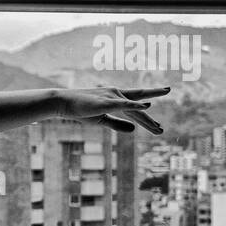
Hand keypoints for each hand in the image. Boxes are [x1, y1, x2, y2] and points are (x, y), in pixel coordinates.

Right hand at [52, 85, 169, 133]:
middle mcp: (117, 94)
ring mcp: (113, 96)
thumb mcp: (101, 120)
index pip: (135, 110)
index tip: (156, 127)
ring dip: (146, 120)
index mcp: (116, 98)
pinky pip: (125, 103)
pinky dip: (136, 105)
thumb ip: (117, 124)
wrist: (63, 101)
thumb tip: (134, 130)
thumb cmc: (79, 109)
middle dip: (150, 121)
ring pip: (134, 109)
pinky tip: (147, 105)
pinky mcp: (107, 101)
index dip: (146, 119)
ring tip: (158, 128)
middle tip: (161, 130)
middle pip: (139, 108)